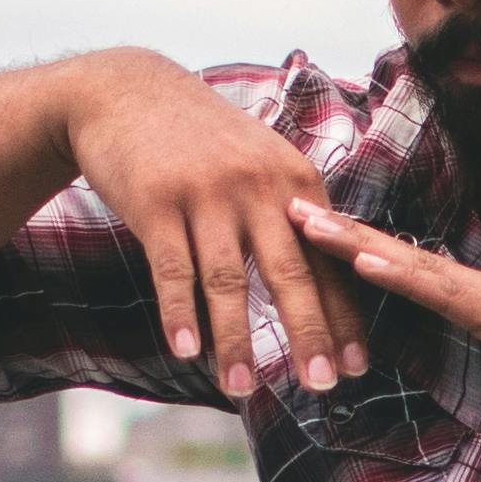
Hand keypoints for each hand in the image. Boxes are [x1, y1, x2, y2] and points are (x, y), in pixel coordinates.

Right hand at [72, 59, 373, 396]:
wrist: (126, 92)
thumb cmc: (202, 142)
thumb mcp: (260, 163)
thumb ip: (293, 213)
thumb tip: (329, 281)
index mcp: (294, 182)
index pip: (326, 261)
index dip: (342, 317)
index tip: (355, 368)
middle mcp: (257, 187)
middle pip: (290, 273)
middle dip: (308, 334)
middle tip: (321, 385)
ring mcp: (206, 194)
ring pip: (227, 281)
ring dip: (235, 341)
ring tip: (241, 389)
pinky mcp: (156, 201)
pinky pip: (173, 268)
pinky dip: (179, 313)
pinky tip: (186, 351)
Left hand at [298, 211, 480, 433]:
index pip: (430, 285)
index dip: (381, 266)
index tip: (334, 247)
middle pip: (409, 264)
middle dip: (348, 241)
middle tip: (293, 212)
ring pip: (416, 268)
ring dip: (356, 246)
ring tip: (303, 221)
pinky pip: (445, 291)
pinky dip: (399, 273)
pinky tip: (359, 258)